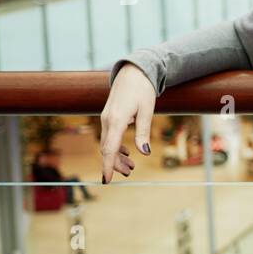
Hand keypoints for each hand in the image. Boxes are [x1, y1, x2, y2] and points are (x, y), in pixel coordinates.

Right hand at [100, 64, 156, 182]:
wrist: (133, 72)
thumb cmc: (142, 89)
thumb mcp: (147, 111)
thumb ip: (143, 132)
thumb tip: (144, 152)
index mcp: (116, 120)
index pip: (109, 149)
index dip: (108, 166)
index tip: (106, 181)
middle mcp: (107, 120)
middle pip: (107, 149)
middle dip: (116, 164)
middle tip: (130, 172)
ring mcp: (106, 118)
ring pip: (107, 144)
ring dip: (117, 156)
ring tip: (131, 165)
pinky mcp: (109, 117)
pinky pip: (109, 136)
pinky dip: (116, 146)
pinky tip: (126, 151)